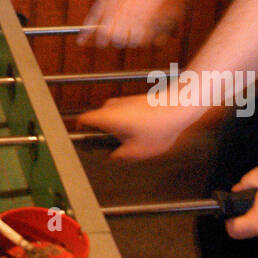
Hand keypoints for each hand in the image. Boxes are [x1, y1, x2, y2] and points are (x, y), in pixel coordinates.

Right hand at [77, 93, 191, 160]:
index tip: (85, 142)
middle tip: (117, 148)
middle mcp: (111, 106)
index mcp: (106, 117)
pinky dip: (130, 125)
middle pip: (98, 122)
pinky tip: (146, 133)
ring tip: (137, 142)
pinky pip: (124, 115)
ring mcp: (122, 101)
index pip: (82, 120)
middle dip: (106, 136)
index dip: (80, 131)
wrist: (177, 108)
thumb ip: (119, 156)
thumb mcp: (137, 152)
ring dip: (120, 131)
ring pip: (113, 119)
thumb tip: (113, 156)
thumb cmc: (158, 128)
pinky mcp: (133, 101)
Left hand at [78, 0, 178, 47]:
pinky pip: (136, 41)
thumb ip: (101, 5)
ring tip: (127, 31)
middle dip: (105, 39)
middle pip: (105, 37)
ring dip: (122, 40)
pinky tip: (138, 31)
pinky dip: (136, 39)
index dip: (84, 34)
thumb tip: (94, 19)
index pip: (91, 23)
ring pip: (120, 41)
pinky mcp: (141, 26)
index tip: (80, 41)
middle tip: (110, 35)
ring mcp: (127, 21)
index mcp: (105, 4)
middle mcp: (114, 14)